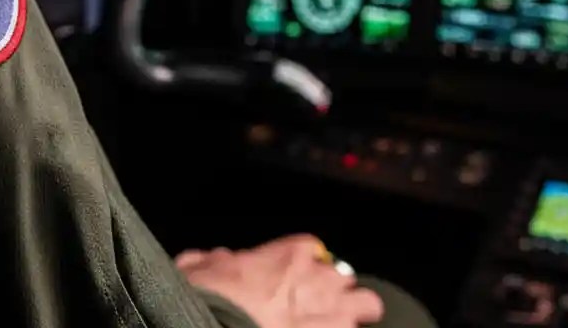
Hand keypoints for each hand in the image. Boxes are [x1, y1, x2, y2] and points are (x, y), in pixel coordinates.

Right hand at [176, 234, 383, 327]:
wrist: (219, 327)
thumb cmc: (210, 298)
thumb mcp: (200, 267)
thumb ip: (215, 260)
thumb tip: (215, 260)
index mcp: (288, 254)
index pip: (312, 249)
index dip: (303, 266)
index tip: (292, 278)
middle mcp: (318, 278)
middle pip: (344, 276)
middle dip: (334, 290)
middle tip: (315, 307)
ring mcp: (335, 311)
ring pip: (367, 303)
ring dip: (355, 313)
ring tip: (335, 323)